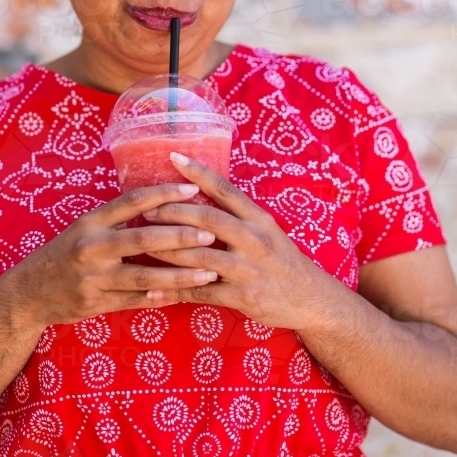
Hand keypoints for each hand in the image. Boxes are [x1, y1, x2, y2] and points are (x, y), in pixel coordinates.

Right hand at [18, 182, 219, 325]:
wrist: (28, 293)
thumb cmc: (63, 254)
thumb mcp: (83, 228)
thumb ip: (116, 220)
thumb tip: (159, 204)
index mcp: (91, 222)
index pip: (132, 201)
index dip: (164, 193)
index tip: (193, 188)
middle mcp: (91, 246)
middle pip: (143, 238)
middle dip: (180, 236)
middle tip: (210, 234)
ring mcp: (94, 277)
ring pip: (145, 275)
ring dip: (180, 274)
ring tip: (209, 271)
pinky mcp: (96, 303)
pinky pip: (135, 300)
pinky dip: (161, 297)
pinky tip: (184, 295)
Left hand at [141, 153, 337, 330]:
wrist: (312, 299)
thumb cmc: (282, 260)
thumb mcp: (268, 230)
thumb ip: (238, 215)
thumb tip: (201, 195)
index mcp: (259, 219)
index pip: (225, 189)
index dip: (198, 173)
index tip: (174, 157)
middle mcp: (254, 240)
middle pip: (208, 220)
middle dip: (174, 213)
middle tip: (148, 210)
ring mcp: (248, 269)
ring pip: (201, 257)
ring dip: (169, 252)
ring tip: (144, 246)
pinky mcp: (243, 296)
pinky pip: (202, 292)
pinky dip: (177, 290)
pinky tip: (155, 289)